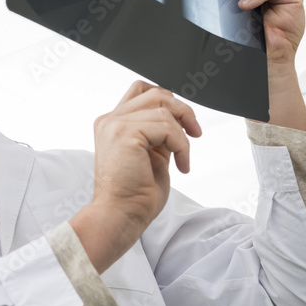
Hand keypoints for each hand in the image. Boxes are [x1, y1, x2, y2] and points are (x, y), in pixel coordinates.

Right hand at [71, 81, 201, 272]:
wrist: (120, 215)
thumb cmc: (134, 194)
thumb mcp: (151, 154)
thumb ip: (158, 133)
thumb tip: (179, 119)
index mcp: (111, 123)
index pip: (140, 91)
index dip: (166, 100)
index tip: (182, 124)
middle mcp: (110, 120)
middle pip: (154, 93)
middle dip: (182, 110)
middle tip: (194, 133)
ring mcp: (115, 124)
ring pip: (163, 108)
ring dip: (182, 135)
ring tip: (183, 159)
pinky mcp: (126, 134)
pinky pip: (168, 128)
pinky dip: (182, 146)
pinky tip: (181, 166)